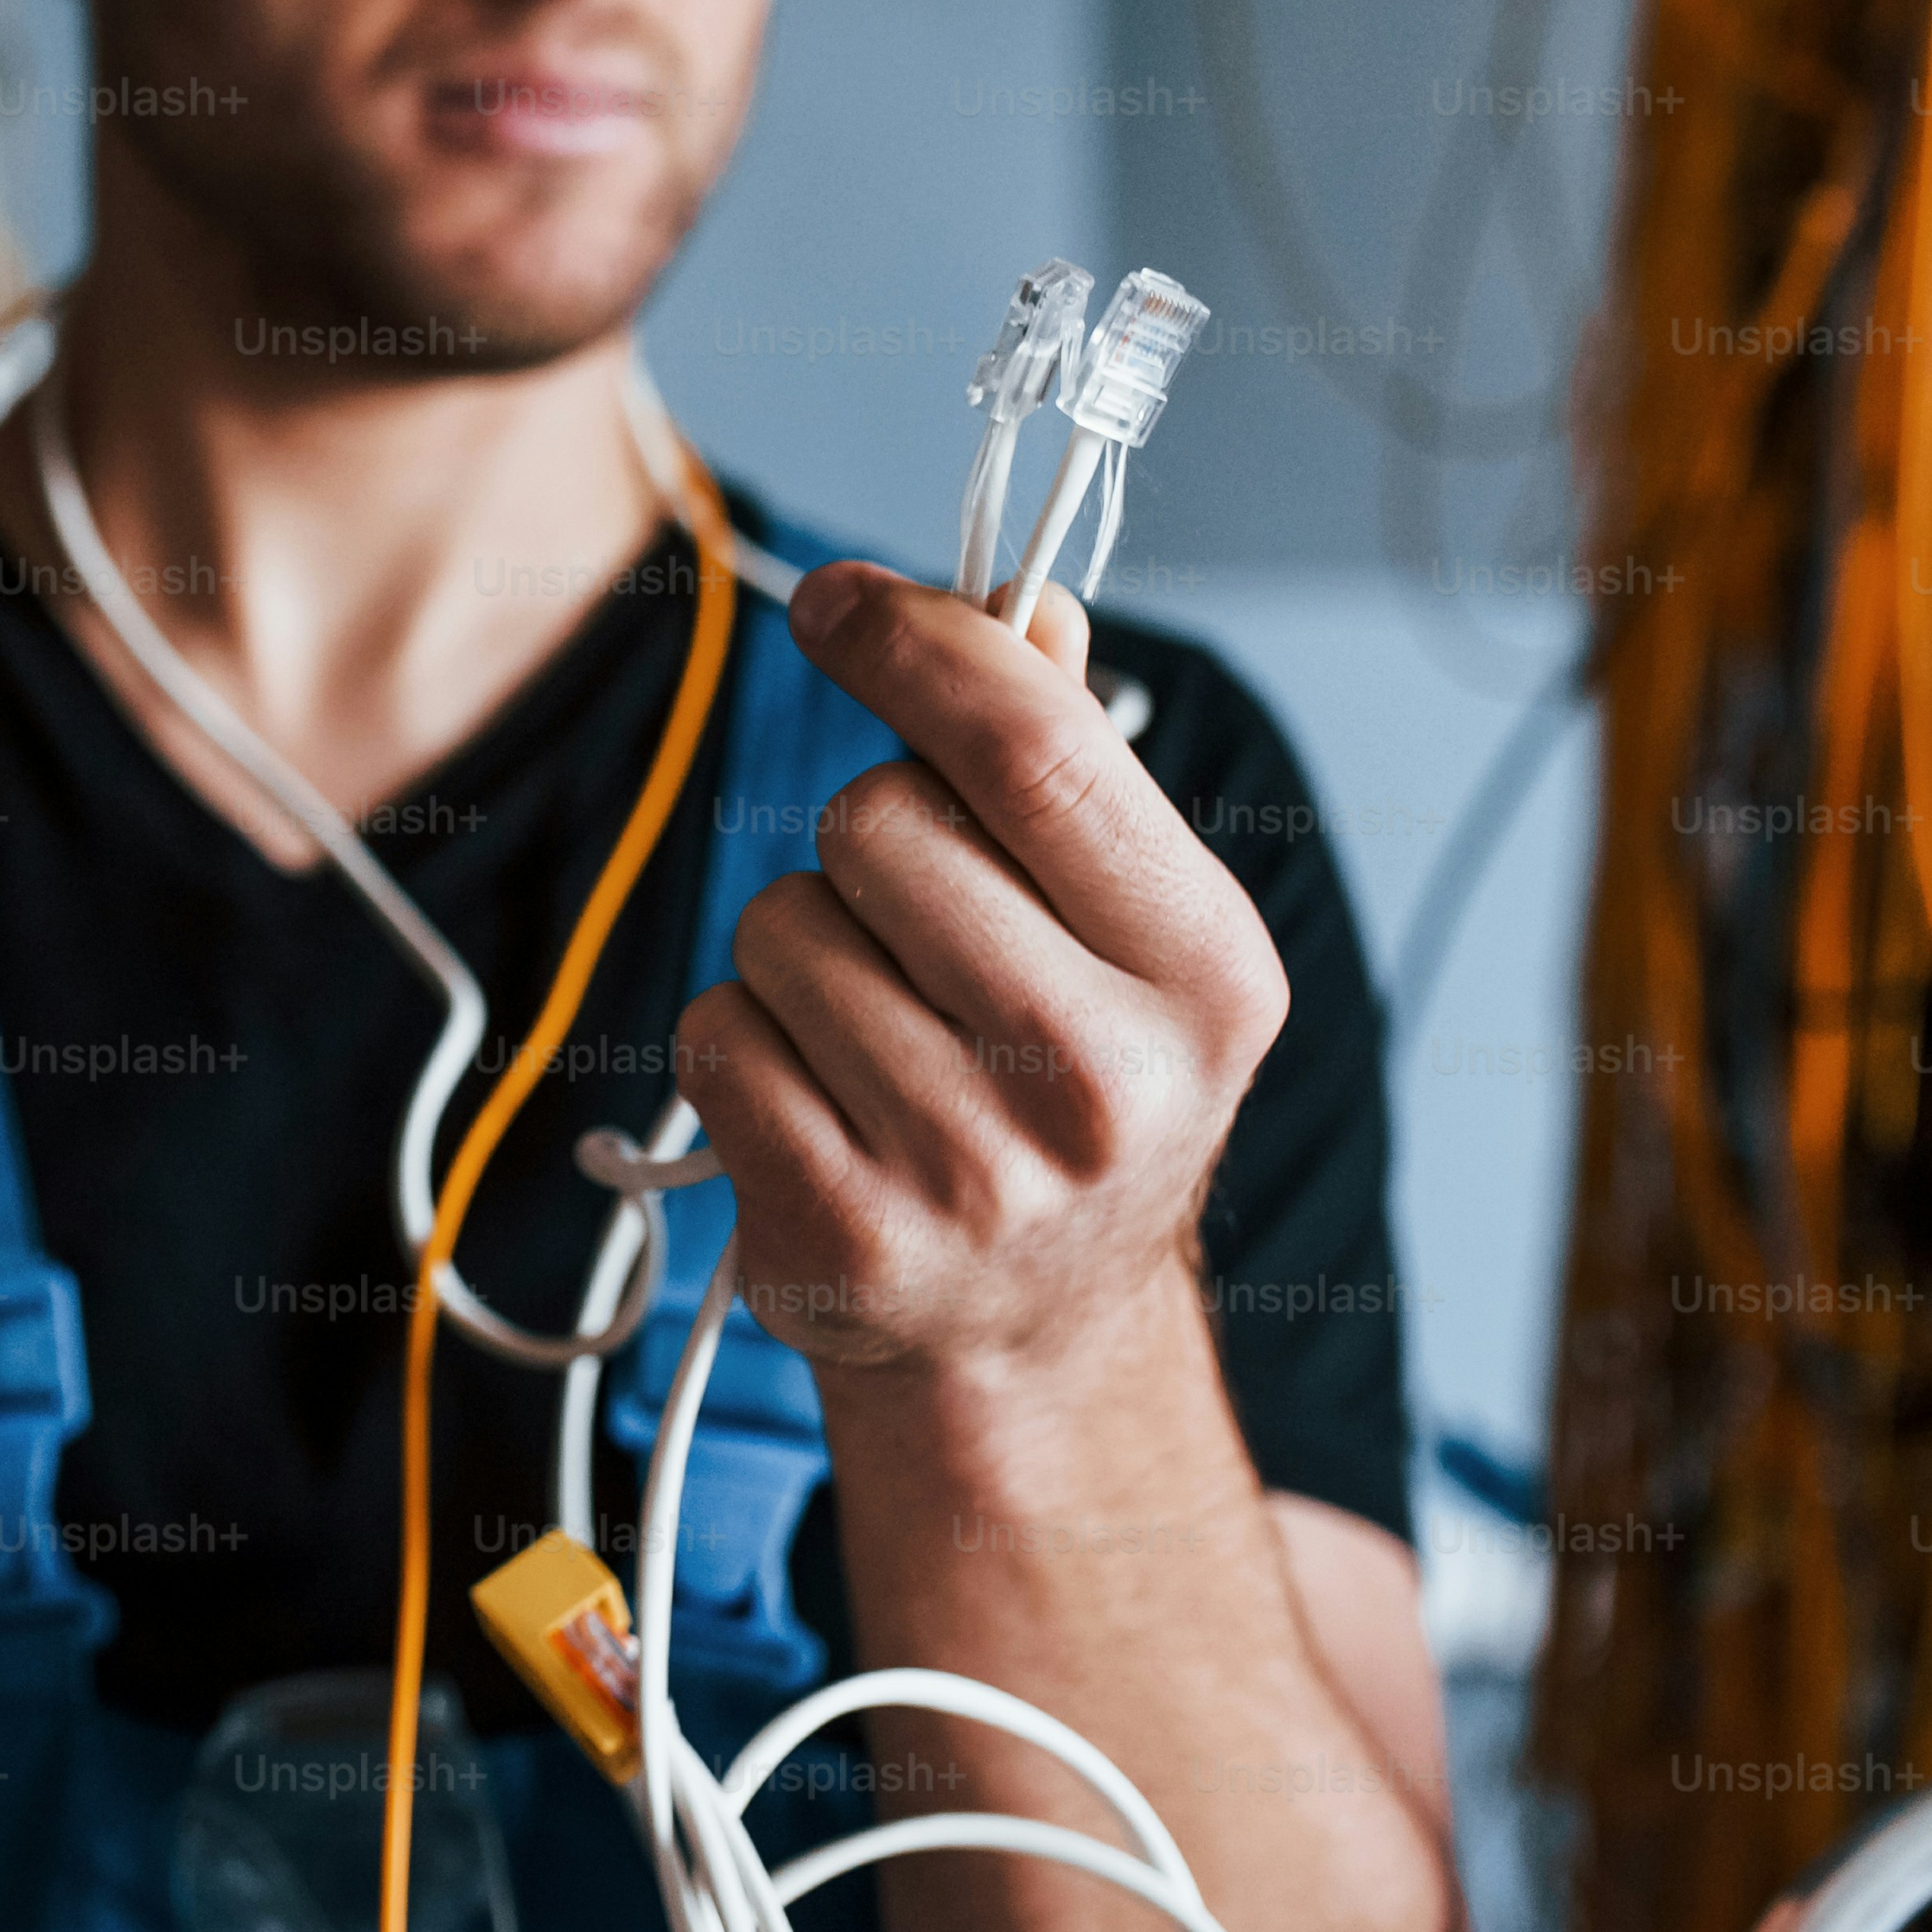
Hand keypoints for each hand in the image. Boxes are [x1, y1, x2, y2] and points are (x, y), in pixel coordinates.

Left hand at [673, 565, 1287, 1379]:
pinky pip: (720, 1035)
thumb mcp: (1123, 929)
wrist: (1034, 1330)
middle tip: (915, 928)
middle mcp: (1107, 1081)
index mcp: (1210, 972)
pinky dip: (744, 1045)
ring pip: (781, 926)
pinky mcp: (846, 1237)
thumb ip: (1068, 764)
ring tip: (879, 1033)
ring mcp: (974, 1173)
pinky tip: (822, 1102)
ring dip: (799, 951)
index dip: (913, 643)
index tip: (837, 601)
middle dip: (864, 840)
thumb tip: (1021, 601)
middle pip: (878, 823)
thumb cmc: (1067, 1082)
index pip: (1032, 747)